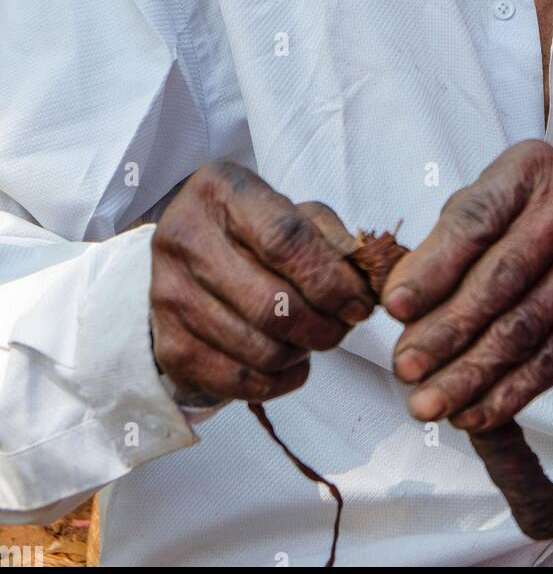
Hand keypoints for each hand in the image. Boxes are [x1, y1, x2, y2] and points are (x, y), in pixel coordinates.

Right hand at [149, 161, 374, 405]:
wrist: (191, 250)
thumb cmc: (256, 229)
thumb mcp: (295, 212)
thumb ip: (332, 240)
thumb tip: (365, 285)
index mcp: (221, 191)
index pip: (284, 240)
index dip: (330, 280)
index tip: (359, 303)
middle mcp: (185, 238)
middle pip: (270, 304)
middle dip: (322, 327)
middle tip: (343, 328)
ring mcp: (168, 294)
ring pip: (256, 348)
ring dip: (301, 353)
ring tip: (313, 338)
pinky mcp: (166, 343)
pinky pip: (236, 381)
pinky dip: (277, 381)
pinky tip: (291, 363)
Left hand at [381, 140, 552, 432]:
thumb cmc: (520, 222)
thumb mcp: (481, 212)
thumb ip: (440, 250)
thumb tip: (399, 305)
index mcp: (530, 168)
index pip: (475, 222)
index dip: (432, 269)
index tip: (394, 309)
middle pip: (500, 280)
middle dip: (445, 331)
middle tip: (404, 369)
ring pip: (524, 328)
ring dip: (470, 374)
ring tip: (429, 402)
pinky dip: (508, 392)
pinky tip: (472, 411)